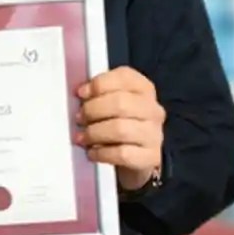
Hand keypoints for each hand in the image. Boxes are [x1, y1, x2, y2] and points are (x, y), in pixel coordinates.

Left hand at [75, 66, 165, 190]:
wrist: (136, 154)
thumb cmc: (117, 121)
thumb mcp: (109, 101)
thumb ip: (97, 93)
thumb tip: (79, 93)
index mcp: (143, 88)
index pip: (124, 77)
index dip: (98, 84)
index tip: (80, 93)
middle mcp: (153, 109)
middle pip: (120, 103)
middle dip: (93, 110)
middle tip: (79, 118)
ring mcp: (154, 134)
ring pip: (120, 129)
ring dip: (94, 133)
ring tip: (83, 137)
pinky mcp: (151, 156)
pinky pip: (122, 153)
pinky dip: (101, 153)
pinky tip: (92, 152)